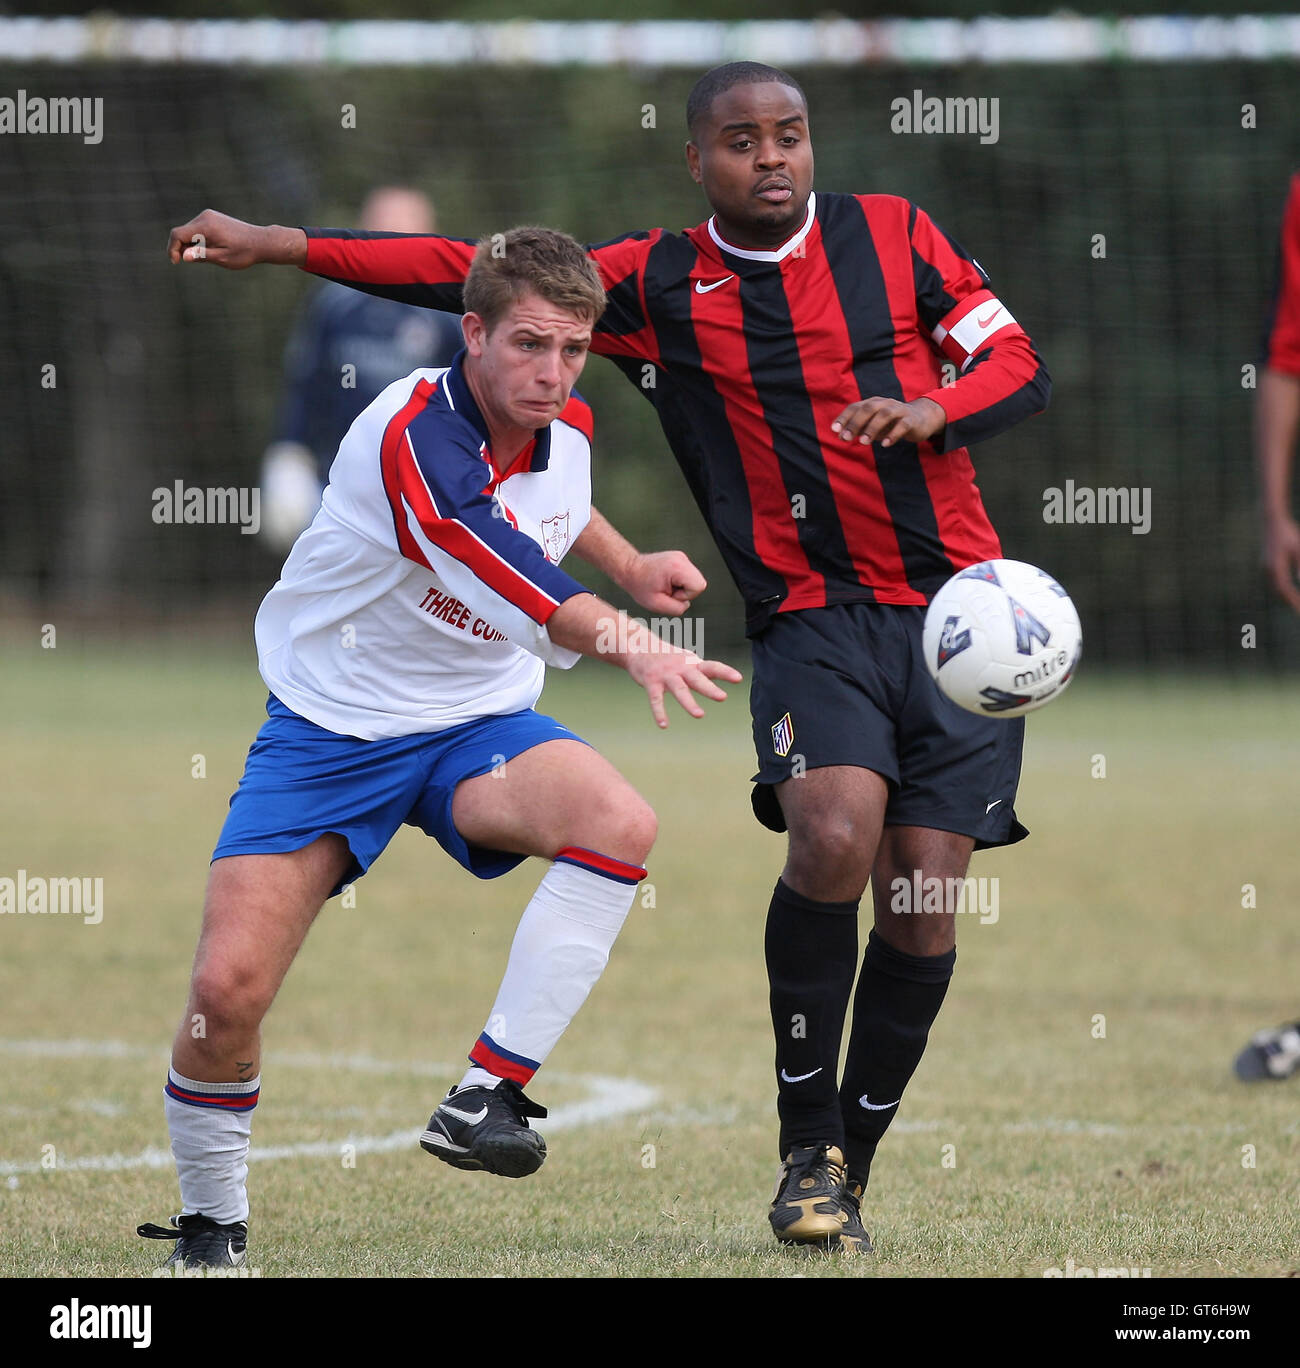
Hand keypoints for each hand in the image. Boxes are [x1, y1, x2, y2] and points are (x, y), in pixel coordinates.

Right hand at [167, 210, 305, 268]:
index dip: (172, 248)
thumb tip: (183, 256)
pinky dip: (197, 239)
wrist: (261, 241)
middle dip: (181, 247)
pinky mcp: (212, 217)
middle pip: (182, 232)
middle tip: (191, 262)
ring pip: (189, 230)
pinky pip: (197, 228)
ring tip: (206, 257)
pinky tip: (209, 250)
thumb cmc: (244, 252)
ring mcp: (208, 215)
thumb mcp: (222, 258)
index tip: (176, 262)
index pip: (178, 234)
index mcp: (206, 226)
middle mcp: (205, 217)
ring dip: (190, 244)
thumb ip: (201, 256)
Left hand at [619, 550, 706, 616]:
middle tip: (667, 590)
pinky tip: (665, 580)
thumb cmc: (640, 586)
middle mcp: (682, 558)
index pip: (699, 586)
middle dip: (685, 591)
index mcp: (677, 567)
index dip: (686, 595)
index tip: (669, 592)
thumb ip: (677, 608)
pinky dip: (679, 582)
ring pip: (695, 580)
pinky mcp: (680, 558)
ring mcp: (682, 557)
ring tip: (665, 585)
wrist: (629, 569)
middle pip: (699, 582)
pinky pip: (688, 576)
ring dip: (682, 587)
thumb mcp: (657, 604)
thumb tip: (687, 603)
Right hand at [622, 629, 742, 729]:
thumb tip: (720, 674)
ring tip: (699, 715)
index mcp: (691, 663)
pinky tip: (664, 725)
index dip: (725, 672)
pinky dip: (659, 712)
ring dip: (689, 702)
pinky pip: (656, 699)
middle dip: (709, 688)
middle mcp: (680, 668)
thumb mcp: (685, 659)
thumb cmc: (667, 656)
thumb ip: (700, 669)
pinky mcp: (651, 682)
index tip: (738, 679)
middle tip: (723, 697)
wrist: (638, 646)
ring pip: (679, 690)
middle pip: (697, 679)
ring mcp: (666, 675)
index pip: (711, 667)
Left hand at [830, 396, 946, 447]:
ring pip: (885, 414)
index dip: (844, 417)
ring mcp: (899, 410)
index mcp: (873, 403)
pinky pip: (903, 425)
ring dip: (873, 428)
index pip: (856, 407)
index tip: (835, 431)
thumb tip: (840, 436)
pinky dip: (893, 434)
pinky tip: (885, 444)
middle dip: (856, 423)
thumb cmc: (892, 423)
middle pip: (869, 408)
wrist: (921, 418)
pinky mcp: (912, 420)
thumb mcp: (873, 426)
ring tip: (864, 442)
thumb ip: (858, 429)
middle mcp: (885, 403)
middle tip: (847, 438)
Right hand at [1263, 516, 1299, 612]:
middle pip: (1278, 591)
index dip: (1293, 599)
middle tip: (1299, 610)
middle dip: (1289, 601)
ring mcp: (1265, 567)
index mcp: (1275, 566)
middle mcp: (1268, 569)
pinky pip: (1274, 581)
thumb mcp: (1297, 549)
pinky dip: (1281, 588)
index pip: (1285, 588)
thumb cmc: (1287, 533)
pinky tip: (1288, 591)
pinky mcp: (1265, 564)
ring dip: (1285, 596)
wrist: (1270, 521)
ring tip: (1295, 603)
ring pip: (1275, 587)